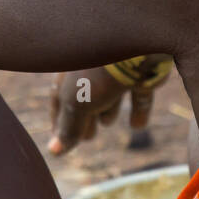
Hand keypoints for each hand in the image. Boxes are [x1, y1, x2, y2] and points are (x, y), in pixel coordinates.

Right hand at [47, 66, 164, 155]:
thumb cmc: (98, 73)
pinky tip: (137, 125)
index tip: (59, 138)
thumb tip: (55, 151)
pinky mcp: (143, 68)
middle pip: (85, 92)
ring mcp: (118, 64)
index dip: (57, 118)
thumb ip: (68, 127)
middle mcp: (92, 64)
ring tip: (107, 124)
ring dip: (108, 108)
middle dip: (85, 115)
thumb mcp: (76, 104)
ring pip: (111, 89)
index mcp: (70, 67)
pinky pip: (138, 90)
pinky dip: (137, 107)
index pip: (58, 94)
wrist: (138, 46)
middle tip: (87, 137)